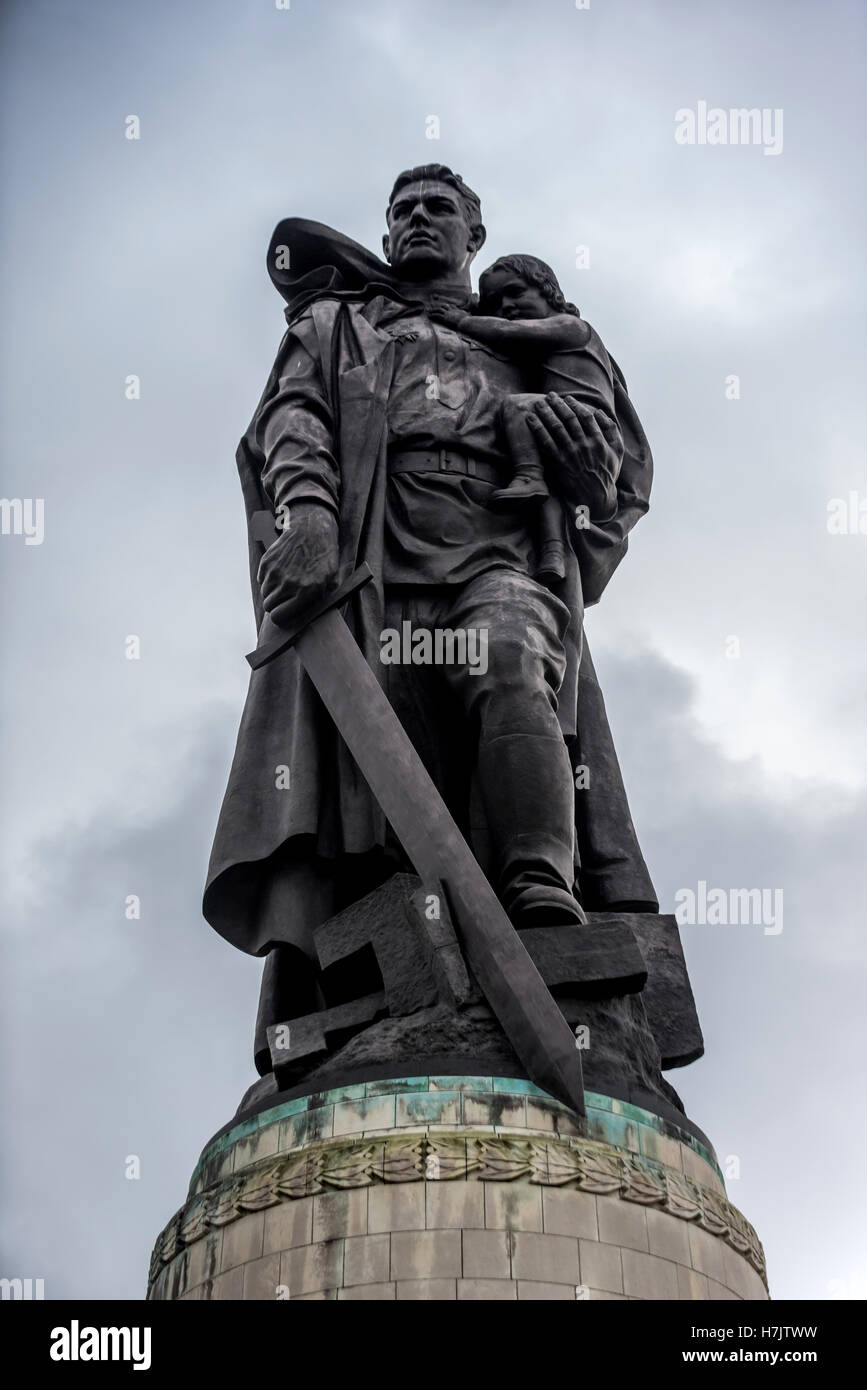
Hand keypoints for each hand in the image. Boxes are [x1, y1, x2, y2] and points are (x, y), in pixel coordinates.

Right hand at [256, 501, 338, 628]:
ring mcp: (275, 572)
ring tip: (285, 583)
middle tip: (285, 599)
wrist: (312, 530)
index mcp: (306, 592)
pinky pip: (261, 580)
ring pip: (264, 594)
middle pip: (268, 607)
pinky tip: (281, 571)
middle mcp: (288, 583)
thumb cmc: (324, 558)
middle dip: (275, 605)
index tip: (284, 614)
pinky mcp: (267, 562)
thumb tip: (310, 619)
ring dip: (272, 592)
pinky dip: (268, 579)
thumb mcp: (331, 581)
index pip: (279, 617)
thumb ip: (321, 602)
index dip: (281, 618)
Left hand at [428, 298, 468, 328]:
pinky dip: (432, 315)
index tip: (445, 306)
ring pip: (439, 309)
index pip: (451, 306)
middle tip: (433, 306)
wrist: (465, 322)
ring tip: (428, 310)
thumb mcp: (469, 317)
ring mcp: (448, 313)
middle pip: (444, 306)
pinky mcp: (445, 318)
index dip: (447, 306)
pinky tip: (429, 315)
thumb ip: (469, 316)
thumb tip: (471, 316)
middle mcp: (452, 310)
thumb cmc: (468, 322)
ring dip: (433, 309)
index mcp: (457, 310)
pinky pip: (437, 315)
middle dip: (438, 306)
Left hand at [527, 394, 621, 519]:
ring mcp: (571, 454)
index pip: (585, 416)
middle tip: (549, 395)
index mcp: (599, 440)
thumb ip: (611, 430)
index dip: (575, 405)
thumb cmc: (607, 473)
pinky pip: (546, 442)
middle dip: (558, 404)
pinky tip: (530, 419)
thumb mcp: (617, 452)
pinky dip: (537, 429)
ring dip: (546, 412)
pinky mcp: (559, 463)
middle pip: (569, 418)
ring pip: (556, 427)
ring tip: (538, 403)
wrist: (596, 497)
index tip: (567, 398)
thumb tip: (599, 412)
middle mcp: (584, 445)